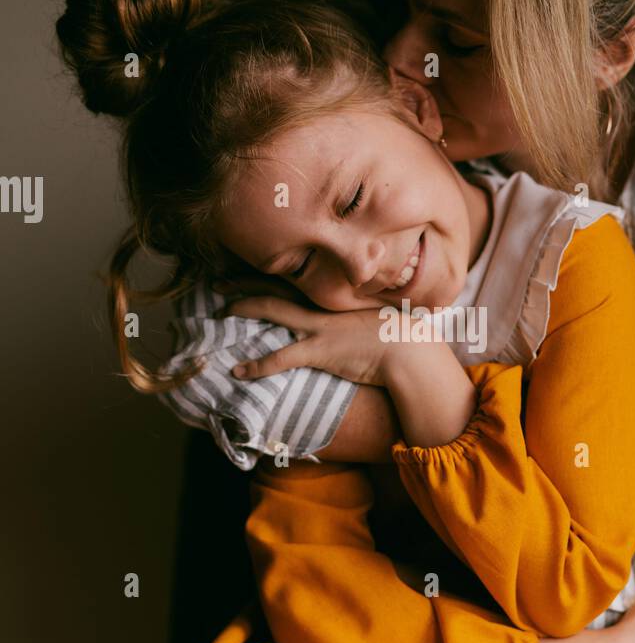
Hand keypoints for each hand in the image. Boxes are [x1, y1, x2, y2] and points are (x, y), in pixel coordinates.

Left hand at [219, 285, 394, 385]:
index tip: (244, 270)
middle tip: (217, 283)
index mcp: (332, 296)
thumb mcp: (372, 317)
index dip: (265, 273)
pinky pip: (281, 357)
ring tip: (219, 313)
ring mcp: (318, 326)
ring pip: (272, 309)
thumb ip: (354, 315)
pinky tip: (238, 371)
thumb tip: (347, 320)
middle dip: (243, 283)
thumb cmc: (395, 335)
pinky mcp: (320, 351)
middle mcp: (321, 304)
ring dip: (243, 308)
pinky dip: (257, 365)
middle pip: (275, 286)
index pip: (292, 277)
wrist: (409, 348)